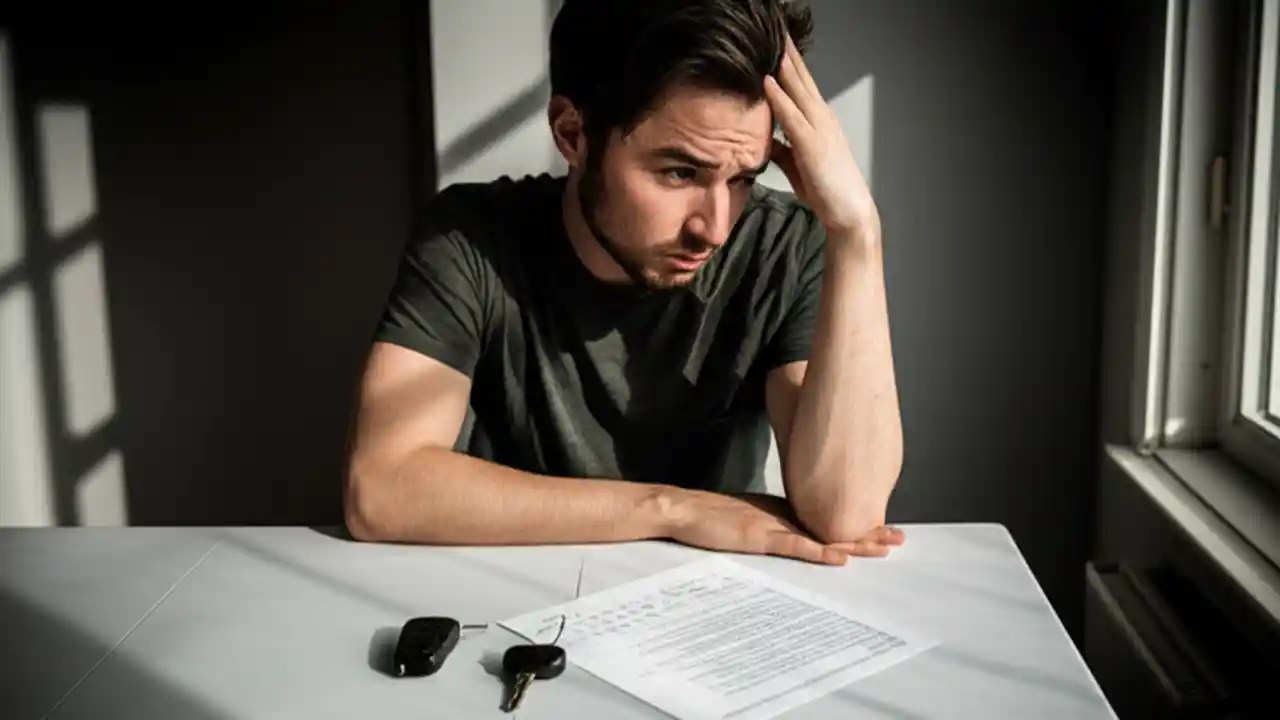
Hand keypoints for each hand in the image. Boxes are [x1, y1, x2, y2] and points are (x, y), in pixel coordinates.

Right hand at [661, 489, 903, 565]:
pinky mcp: (760, 537)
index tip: (881, 527)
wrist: (683, 509)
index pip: (827, 519)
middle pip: (833, 525)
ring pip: (822, 536)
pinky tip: (840, 558)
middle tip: (898, 536)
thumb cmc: (709, 516)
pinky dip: (819, 553)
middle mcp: (785, 515)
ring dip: (854, 543)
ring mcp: (774, 525)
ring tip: (883, 546)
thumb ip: (769, 523)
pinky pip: (795, 547)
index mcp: (783, 511)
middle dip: (866, 531)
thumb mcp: (746, 518)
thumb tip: (790, 531)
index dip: (855, 524)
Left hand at [764, 34, 878, 239]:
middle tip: (774, 25)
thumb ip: (782, 148)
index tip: (775, 40)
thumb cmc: (826, 189)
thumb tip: (764, 140)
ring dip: (782, 64)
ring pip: (796, 88)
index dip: (787, 60)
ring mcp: (818, 128)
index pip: (800, 83)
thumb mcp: (798, 164)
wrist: (848, 211)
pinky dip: (778, 97)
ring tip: (770, 39)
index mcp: (818, 120)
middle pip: (799, 76)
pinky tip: (767, 80)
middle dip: (786, 51)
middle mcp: (820, 117)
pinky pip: (791, 116)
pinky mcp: (812, 144)